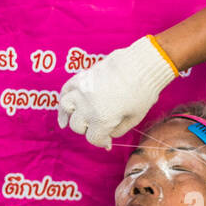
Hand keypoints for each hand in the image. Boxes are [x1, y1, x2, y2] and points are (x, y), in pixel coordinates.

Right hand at [56, 35, 175, 148]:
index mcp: (102, 119)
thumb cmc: (143, 91)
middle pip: (78, 126)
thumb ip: (119, 131)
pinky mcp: (81, 77)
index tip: (107, 141)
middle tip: (100, 126)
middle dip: (89, 129)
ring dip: (73, 116)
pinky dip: (62, 101)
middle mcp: (88, 106)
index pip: (94, 138)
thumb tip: (108, 137)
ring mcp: (82, 90)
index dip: (101, 141)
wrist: (142, 64)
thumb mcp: (134, 118)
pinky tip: (64, 111)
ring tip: (78, 120)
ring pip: (66, 109)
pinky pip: (64, 91)